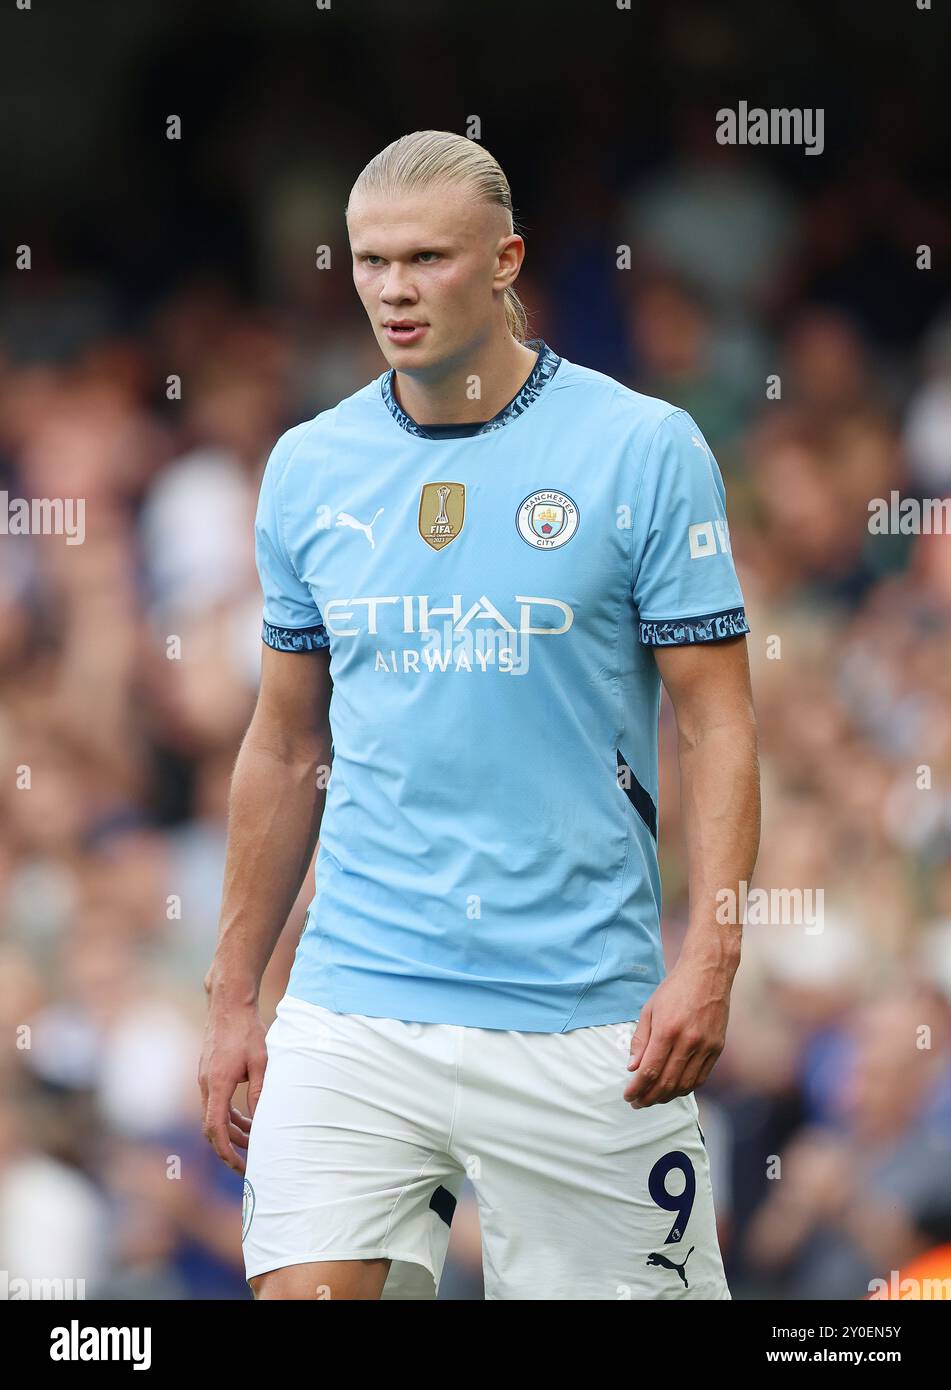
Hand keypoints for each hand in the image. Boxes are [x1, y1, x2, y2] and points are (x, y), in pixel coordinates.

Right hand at [198, 999, 266, 1172]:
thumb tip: (263, 1122)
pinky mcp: (208, 1074)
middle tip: (251, 1161)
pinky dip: (229, 1115)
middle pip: (212, 1128)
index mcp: (217, 1085)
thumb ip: (260, 1093)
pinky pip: (215, 1103)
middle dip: (230, 1147)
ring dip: (232, 1130)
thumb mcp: (261, 1062)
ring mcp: (204, 1079)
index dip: (227, 1152)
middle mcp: (205, 1085)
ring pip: (214, 1116)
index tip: (240, 1166)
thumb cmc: (247, 1030)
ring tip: (255, 1139)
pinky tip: (246, 1117)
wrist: (229, 1004)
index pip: (216, 1129)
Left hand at [623, 964, 729, 1106]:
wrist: (707, 973)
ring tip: (653, 1099)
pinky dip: (686, 1088)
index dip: (637, 1088)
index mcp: (667, 1030)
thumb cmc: (675, 989)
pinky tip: (673, 1089)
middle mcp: (688, 1041)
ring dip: (667, 1097)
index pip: (649, 1070)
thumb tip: (632, 1067)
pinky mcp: (717, 1048)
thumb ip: (640, 1040)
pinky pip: (701, 1077)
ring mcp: (705, 1046)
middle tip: (637, 1103)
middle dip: (649, 1097)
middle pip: (667, 1082)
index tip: (628, 1096)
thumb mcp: (649, 1009)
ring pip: (685, 1085)